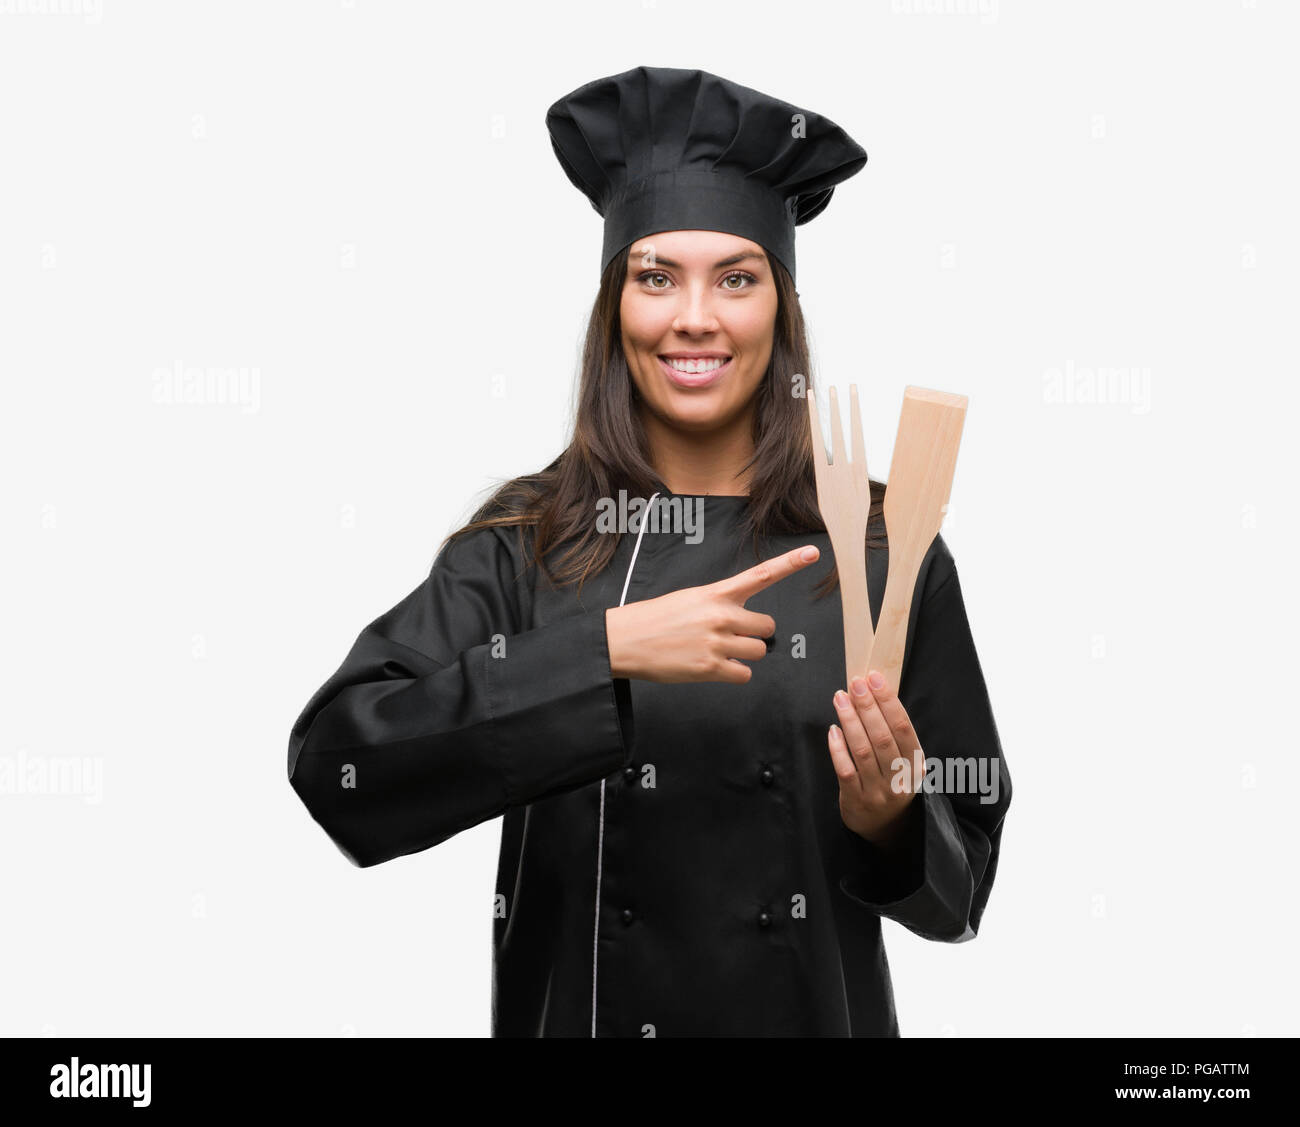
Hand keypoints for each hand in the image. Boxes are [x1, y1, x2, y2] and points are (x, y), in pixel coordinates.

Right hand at [605, 545, 819, 683]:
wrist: (625, 640)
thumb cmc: (656, 619)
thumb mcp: (689, 599)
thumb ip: (719, 605)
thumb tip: (741, 622)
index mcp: (716, 593)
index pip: (760, 575)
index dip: (790, 563)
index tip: (814, 553)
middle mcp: (721, 614)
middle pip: (767, 627)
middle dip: (755, 634)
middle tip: (732, 636)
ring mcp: (717, 641)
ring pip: (758, 651)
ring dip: (744, 655)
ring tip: (718, 652)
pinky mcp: (710, 667)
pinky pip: (744, 674)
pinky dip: (734, 674)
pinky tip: (713, 667)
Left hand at [828, 669, 925, 847]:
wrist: (885, 827)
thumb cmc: (891, 782)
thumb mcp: (902, 761)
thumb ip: (892, 733)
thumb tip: (873, 692)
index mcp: (915, 764)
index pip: (903, 728)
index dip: (889, 702)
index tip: (874, 678)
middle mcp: (899, 779)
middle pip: (883, 737)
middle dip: (868, 706)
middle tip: (855, 683)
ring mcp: (878, 791)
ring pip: (863, 751)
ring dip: (850, 721)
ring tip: (840, 698)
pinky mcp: (856, 800)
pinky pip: (846, 770)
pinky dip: (838, 749)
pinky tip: (833, 730)